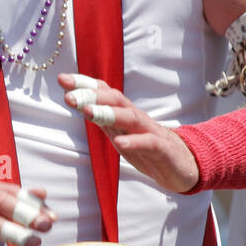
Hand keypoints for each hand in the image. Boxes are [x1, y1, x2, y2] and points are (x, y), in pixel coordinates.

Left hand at [60, 73, 198, 193]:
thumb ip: (103, 120)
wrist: (183, 167)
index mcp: (125, 114)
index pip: (105, 93)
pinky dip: (134, 142)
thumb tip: (79, 104)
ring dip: (108, 113)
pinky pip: (148, 143)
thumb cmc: (147, 149)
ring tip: (88, 112)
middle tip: (69, 96)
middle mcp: (136, 117)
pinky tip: (119, 143)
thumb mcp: (120, 134)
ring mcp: (150, 131)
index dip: (85, 85)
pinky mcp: (162, 149)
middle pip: (115, 100)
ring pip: (130, 117)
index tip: (62, 79)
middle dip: (91, 96)